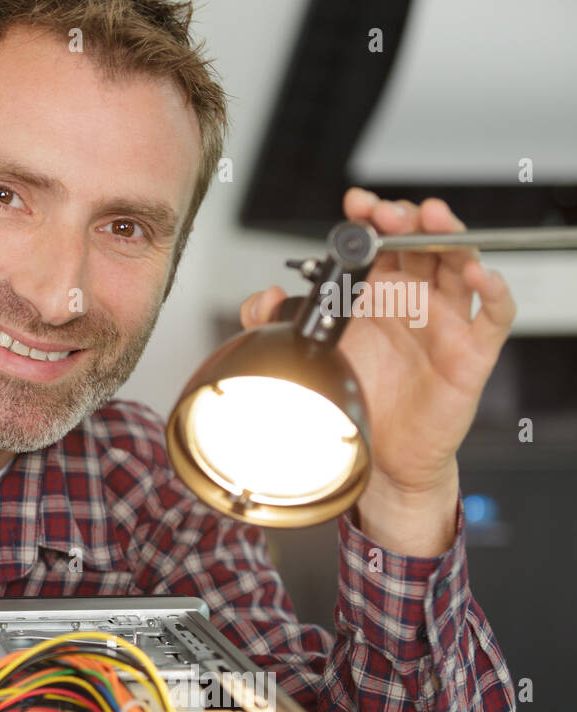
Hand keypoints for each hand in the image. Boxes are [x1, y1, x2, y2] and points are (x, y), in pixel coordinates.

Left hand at [239, 189, 516, 553]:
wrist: (377, 457)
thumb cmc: (353, 397)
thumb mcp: (304, 355)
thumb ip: (270, 324)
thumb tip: (264, 296)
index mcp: (376, 293)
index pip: (381, 241)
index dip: (372, 218)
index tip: (356, 205)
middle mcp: (413, 300)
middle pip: (422, 241)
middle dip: (407, 218)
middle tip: (387, 214)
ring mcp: (445, 321)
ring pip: (460, 264)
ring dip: (450, 236)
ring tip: (432, 222)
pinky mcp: (471, 352)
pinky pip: (494, 315)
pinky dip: (495, 290)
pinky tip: (480, 275)